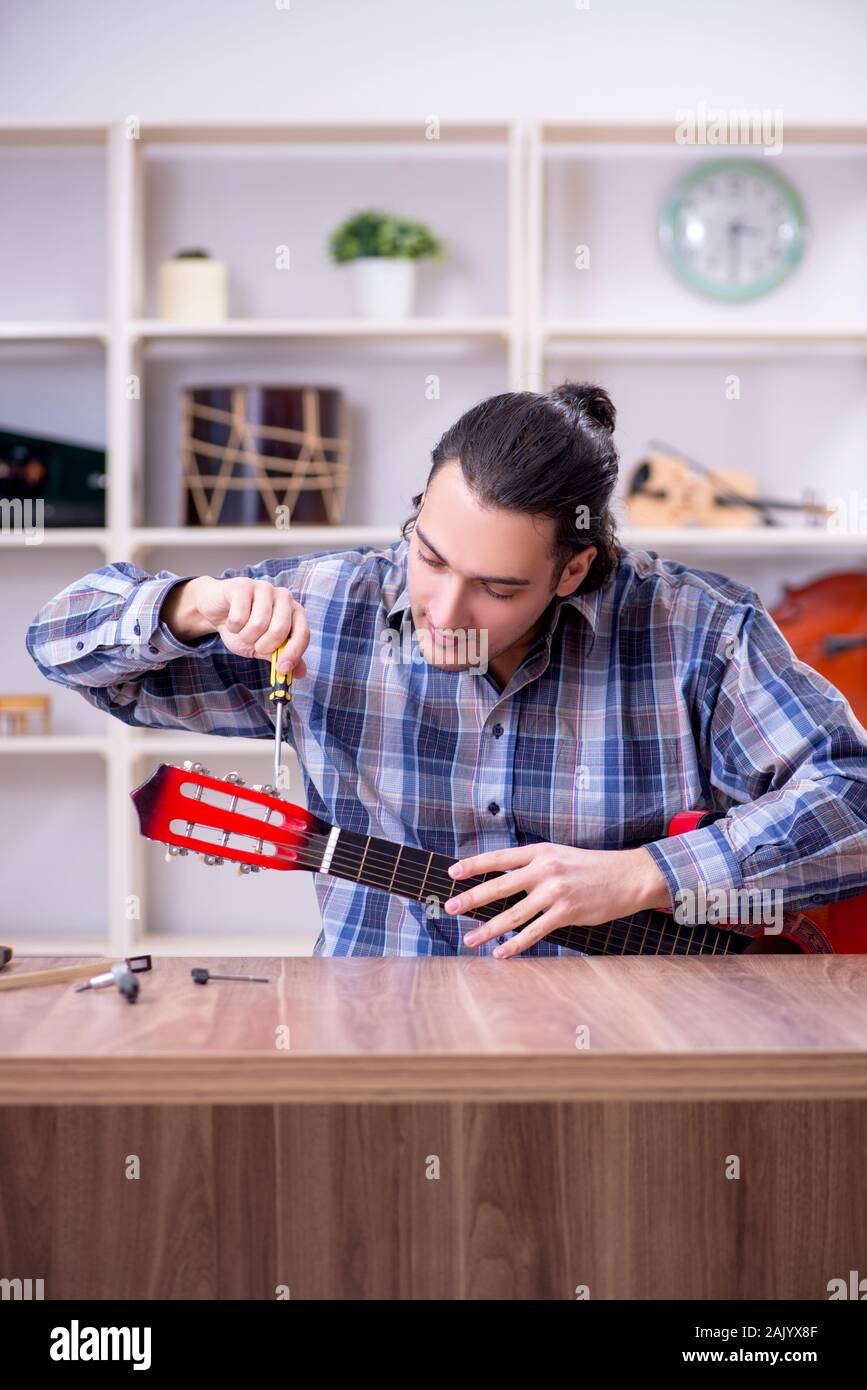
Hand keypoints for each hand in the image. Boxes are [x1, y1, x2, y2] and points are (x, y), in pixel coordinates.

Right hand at [165, 576, 308, 674]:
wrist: (217, 612)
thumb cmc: (244, 628)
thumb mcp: (264, 647)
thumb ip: (281, 656)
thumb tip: (300, 673)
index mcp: (295, 611)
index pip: (303, 633)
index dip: (294, 653)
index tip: (282, 669)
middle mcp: (284, 597)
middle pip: (280, 629)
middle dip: (264, 645)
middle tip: (255, 644)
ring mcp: (264, 588)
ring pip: (258, 624)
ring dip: (245, 636)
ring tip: (241, 630)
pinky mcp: (243, 586)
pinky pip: (239, 617)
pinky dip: (232, 626)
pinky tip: (231, 619)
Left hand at [443, 842, 670, 956]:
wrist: (628, 877)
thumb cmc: (592, 868)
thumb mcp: (560, 856)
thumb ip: (534, 867)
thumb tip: (505, 883)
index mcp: (540, 851)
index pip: (499, 858)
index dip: (474, 865)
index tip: (452, 873)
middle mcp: (544, 869)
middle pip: (499, 886)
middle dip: (472, 899)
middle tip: (449, 908)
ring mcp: (555, 892)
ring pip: (513, 914)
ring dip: (488, 929)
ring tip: (469, 939)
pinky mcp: (566, 913)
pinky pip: (534, 932)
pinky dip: (515, 945)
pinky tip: (501, 953)